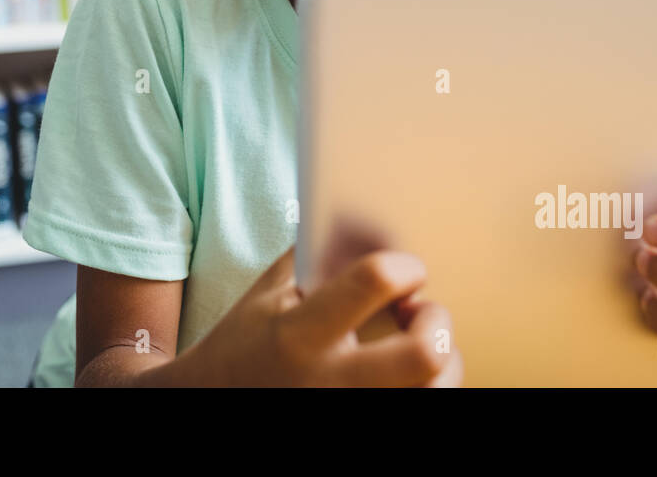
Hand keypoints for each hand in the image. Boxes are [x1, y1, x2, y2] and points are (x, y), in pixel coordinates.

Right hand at [174, 246, 462, 386]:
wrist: (212, 401)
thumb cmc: (250, 340)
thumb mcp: (271, 289)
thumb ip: (321, 251)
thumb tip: (377, 222)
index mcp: (300, 336)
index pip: (374, 282)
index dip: (405, 265)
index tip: (406, 268)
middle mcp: (329, 385)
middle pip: (425, 354)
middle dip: (437, 322)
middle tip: (423, 312)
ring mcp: (347, 413)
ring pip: (437, 392)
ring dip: (444, 362)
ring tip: (419, 346)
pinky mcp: (356, 435)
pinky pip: (424, 406)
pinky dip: (429, 385)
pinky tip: (408, 373)